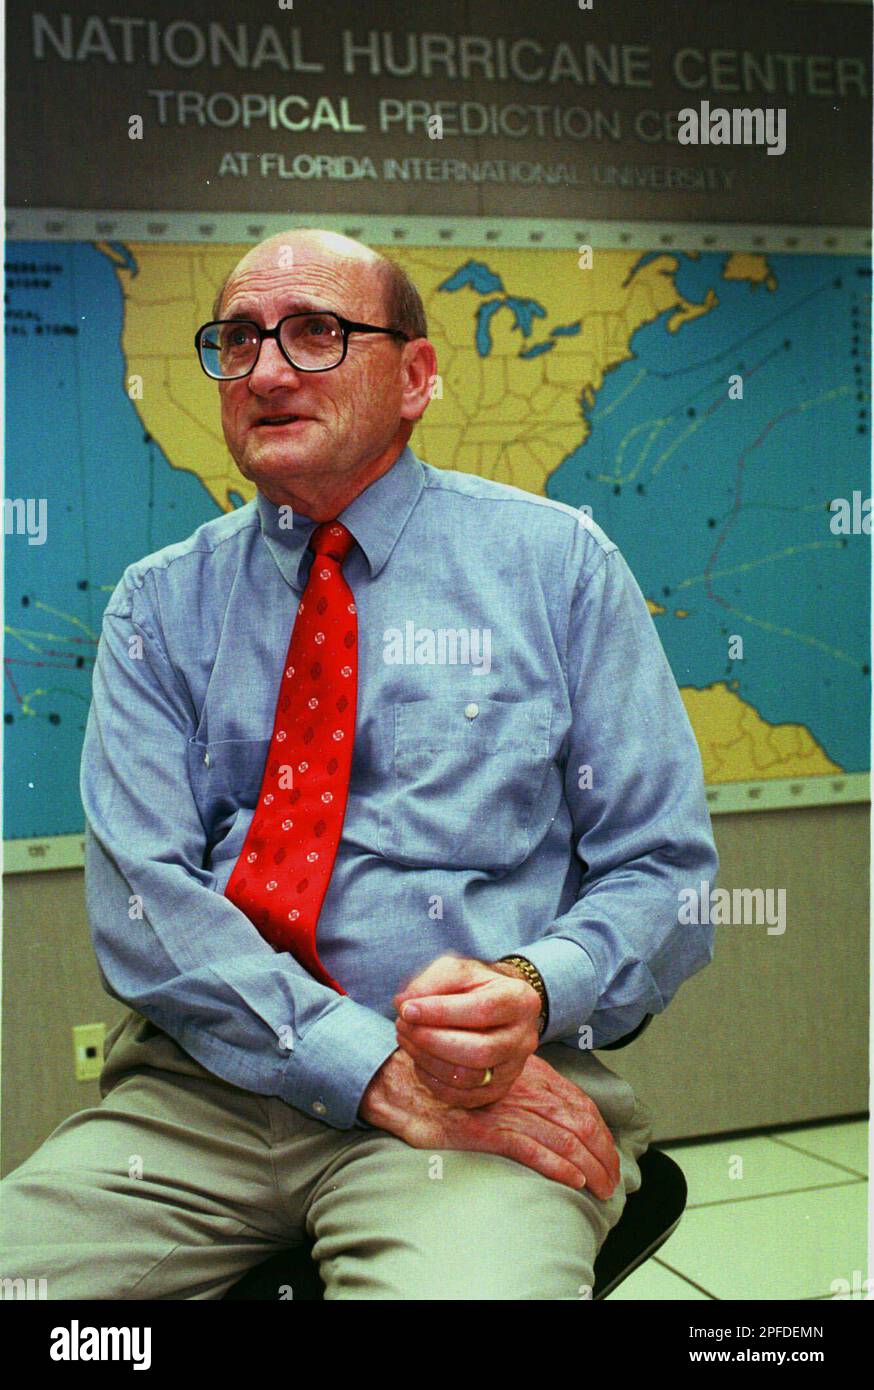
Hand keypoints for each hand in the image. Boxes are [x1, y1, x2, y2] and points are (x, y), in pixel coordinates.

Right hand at [359, 1048, 619, 1198]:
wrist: (408, 1081)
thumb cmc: (449, 1080)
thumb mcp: (495, 1079)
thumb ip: (524, 1092)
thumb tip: (554, 1114)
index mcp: (531, 1077)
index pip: (579, 1104)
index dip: (601, 1132)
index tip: (611, 1155)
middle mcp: (524, 1090)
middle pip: (578, 1123)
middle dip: (602, 1154)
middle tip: (612, 1180)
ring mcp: (506, 1109)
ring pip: (560, 1138)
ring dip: (587, 1165)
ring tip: (600, 1187)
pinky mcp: (486, 1129)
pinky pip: (529, 1148)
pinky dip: (555, 1165)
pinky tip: (571, 1179)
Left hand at [393, 954, 541, 1106]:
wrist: (494, 1007)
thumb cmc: (473, 987)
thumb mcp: (456, 970)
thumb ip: (431, 982)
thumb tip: (404, 1003)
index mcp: (520, 1001)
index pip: (482, 1010)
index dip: (441, 1012)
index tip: (407, 1009)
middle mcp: (524, 1038)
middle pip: (479, 1051)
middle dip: (432, 1040)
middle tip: (402, 1025)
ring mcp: (513, 1069)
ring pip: (469, 1077)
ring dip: (427, 1060)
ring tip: (406, 1038)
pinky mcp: (497, 1090)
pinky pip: (462, 1097)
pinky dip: (433, 1081)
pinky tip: (419, 1059)